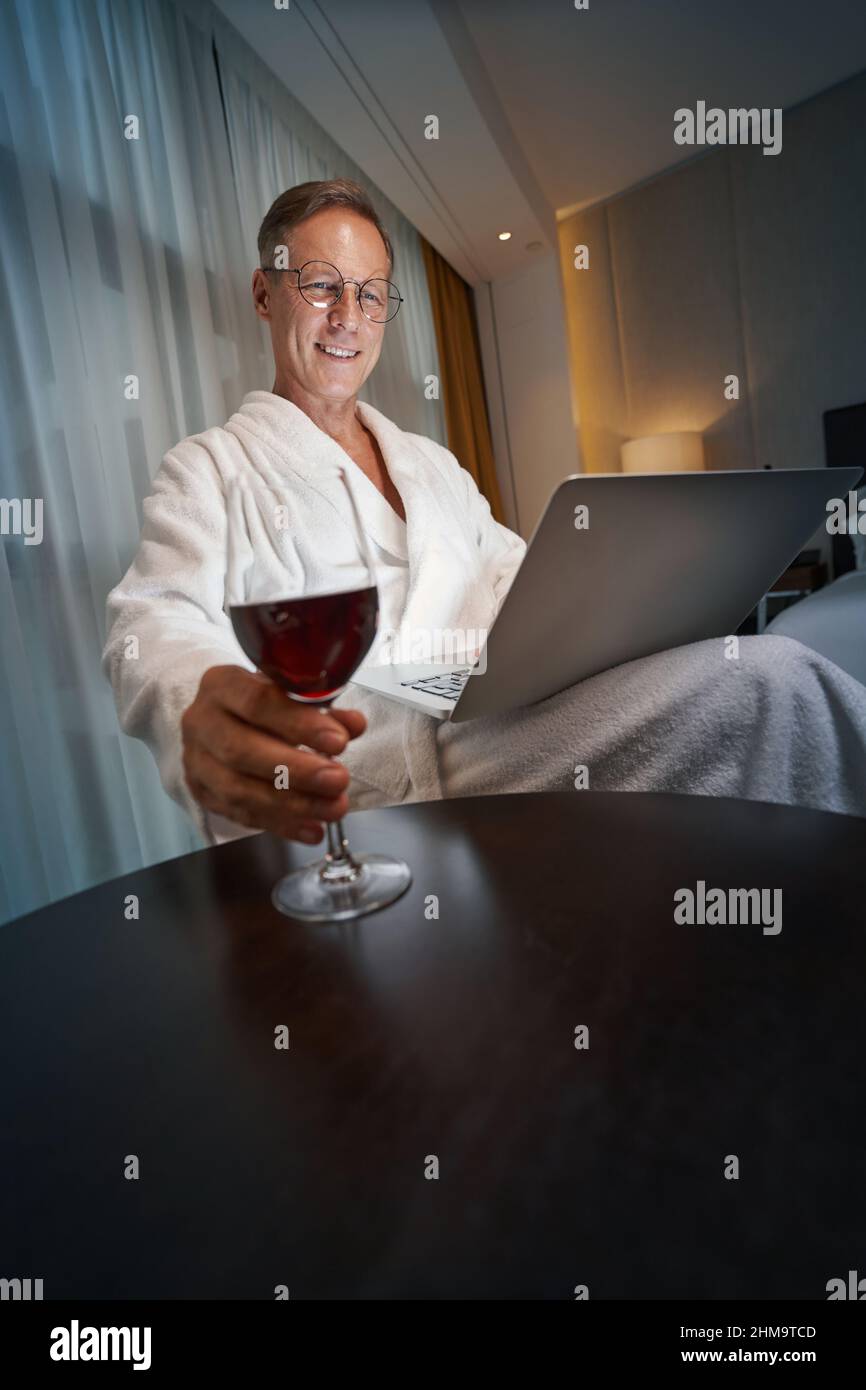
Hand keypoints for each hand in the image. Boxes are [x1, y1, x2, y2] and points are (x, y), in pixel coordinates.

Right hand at [181, 665, 366, 843]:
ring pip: (238, 789)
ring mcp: (196, 761)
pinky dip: (281, 825)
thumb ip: (323, 709)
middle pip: (241, 750)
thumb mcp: (290, 695)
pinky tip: (312, 829)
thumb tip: (353, 725)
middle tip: (339, 780)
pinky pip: (240, 815)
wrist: (220, 721)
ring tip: (334, 808)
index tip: (338, 741)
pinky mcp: (202, 793)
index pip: (257, 702)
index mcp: (221, 684)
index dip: (299, 723)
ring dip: (292, 804)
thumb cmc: (262, 704)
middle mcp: (200, 721)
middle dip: (296, 770)